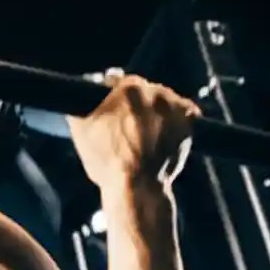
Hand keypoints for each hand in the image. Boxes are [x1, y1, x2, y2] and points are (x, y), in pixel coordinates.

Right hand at [67, 73, 200, 189]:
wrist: (138, 187)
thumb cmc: (108, 162)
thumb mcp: (82, 132)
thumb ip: (79, 105)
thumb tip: (80, 93)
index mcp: (127, 87)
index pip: (116, 82)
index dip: (111, 97)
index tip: (110, 109)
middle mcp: (155, 90)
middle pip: (142, 90)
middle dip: (135, 105)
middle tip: (127, 128)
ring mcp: (175, 105)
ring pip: (162, 101)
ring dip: (155, 112)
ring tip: (144, 137)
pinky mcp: (190, 120)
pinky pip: (183, 112)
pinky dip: (175, 121)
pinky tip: (162, 137)